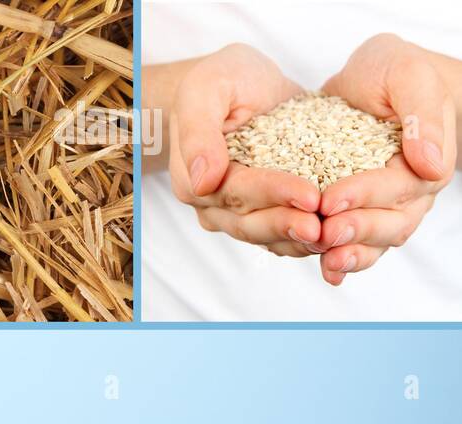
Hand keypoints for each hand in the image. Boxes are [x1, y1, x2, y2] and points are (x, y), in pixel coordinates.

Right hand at [170, 45, 321, 256]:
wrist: (239, 86)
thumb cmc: (221, 81)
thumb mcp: (206, 88)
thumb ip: (198, 131)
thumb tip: (203, 181)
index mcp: (194, 179)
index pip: (236, 192)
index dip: (273, 194)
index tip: (309, 194)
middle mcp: (213, 205)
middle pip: (250, 222)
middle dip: (288, 224)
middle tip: (323, 227)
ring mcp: (236, 214)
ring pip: (266, 236)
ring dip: (298, 239)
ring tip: (332, 236)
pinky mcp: (262, 212)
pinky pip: (282, 234)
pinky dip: (305, 238)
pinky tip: (333, 234)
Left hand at [318, 35, 456, 285]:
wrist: (371, 81)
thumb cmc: (391, 72)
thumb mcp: (406, 75)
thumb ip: (423, 115)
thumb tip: (431, 165)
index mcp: (428, 159)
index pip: (400, 185)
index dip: (366, 194)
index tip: (332, 198)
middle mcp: (412, 191)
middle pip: (391, 222)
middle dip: (357, 230)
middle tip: (325, 232)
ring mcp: (387, 208)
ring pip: (376, 242)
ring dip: (351, 254)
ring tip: (327, 262)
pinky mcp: (361, 216)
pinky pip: (358, 246)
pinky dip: (344, 263)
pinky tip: (326, 273)